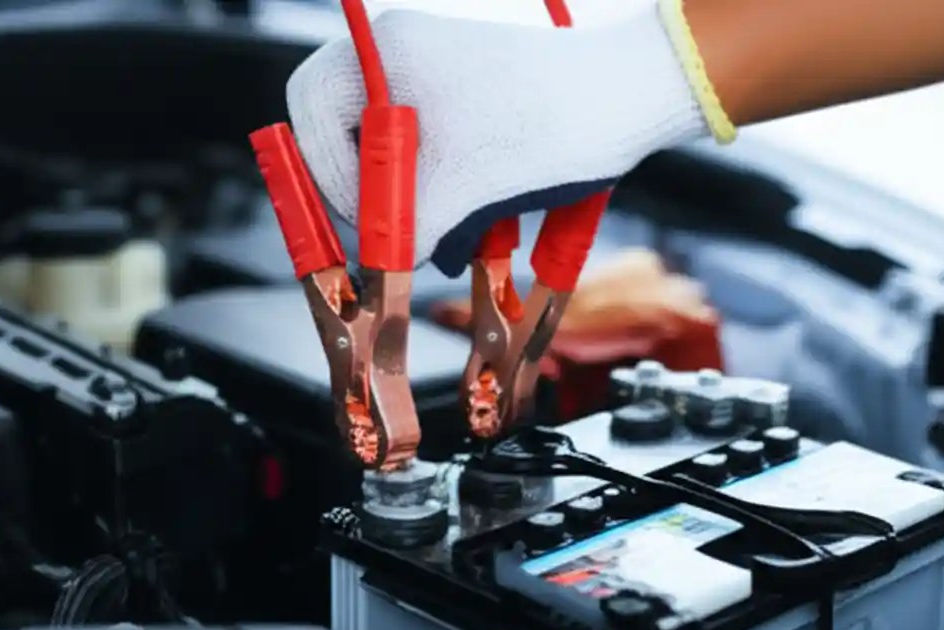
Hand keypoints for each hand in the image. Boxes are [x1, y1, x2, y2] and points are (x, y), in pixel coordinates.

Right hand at [286, 7, 708, 276]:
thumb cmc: (556, 122)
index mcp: (388, 52)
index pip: (309, 110)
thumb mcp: (462, 192)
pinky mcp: (463, 96)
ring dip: (409, 195)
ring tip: (452, 225)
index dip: (327, 175)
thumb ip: (401, 230)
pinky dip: (438, 185)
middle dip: (367, 190)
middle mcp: (404, 52)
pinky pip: (424, 147)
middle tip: (395, 230)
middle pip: (341, 131)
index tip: (364, 218)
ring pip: (386, 146)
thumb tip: (377, 264)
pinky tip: (471, 211)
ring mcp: (434, 71)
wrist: (633, 97)